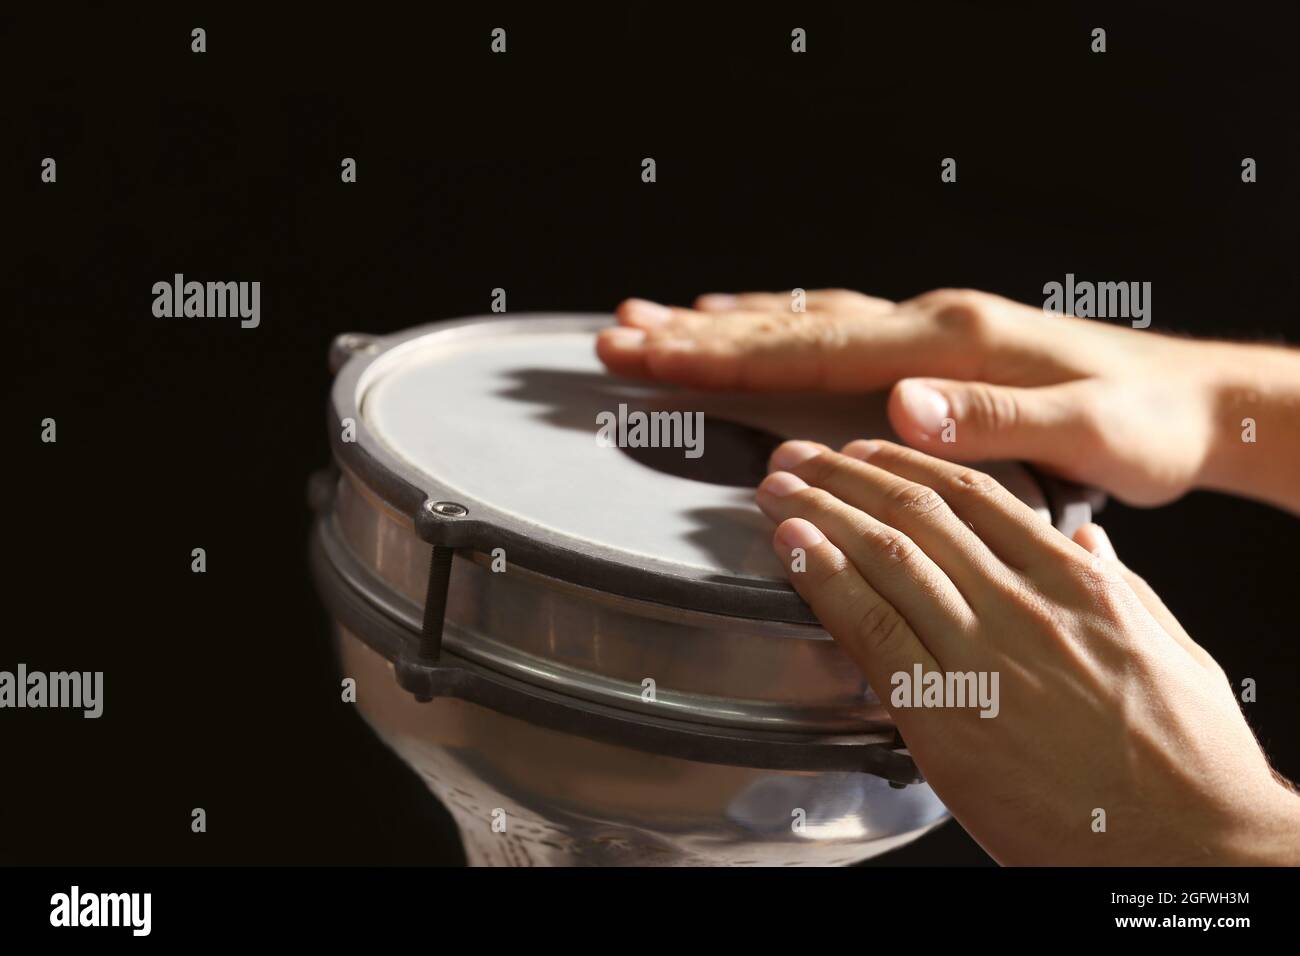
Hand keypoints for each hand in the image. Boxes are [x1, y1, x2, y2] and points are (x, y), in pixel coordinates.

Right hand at [597, 289, 1299, 509]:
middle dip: (694, 334)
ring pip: (804, 320)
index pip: (809, 348)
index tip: (646, 351)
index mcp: (946, 344)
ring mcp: (929, 331)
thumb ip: (995, 418)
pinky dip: (779, 326)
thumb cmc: (1147, 425)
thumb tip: (903, 404)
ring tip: (655, 322)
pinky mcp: (936, 350)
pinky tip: (753, 325)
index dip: (719, 351)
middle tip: (616, 335)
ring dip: (725, 324)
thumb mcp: (1090, 432)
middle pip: (788, 325)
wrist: (1196, 402)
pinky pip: (835, 330)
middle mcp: (927, 324)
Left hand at [754, 437, 1299, 864]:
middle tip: (800, 455)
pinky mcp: (943, 715)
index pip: (976, 497)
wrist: (1190, 846)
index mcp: (1079, 585)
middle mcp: (1024, 607)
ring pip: (886, 557)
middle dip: (847, 475)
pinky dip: (824, 580)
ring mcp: (981, 657)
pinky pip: (871, 629)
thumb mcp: (1173, 652)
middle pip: (918, 515)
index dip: (908, 466)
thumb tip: (1089, 541)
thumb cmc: (1191, 761)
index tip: (867, 452)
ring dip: (821, 512)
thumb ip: (1122, 588)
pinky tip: (792, 548)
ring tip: (778, 487)